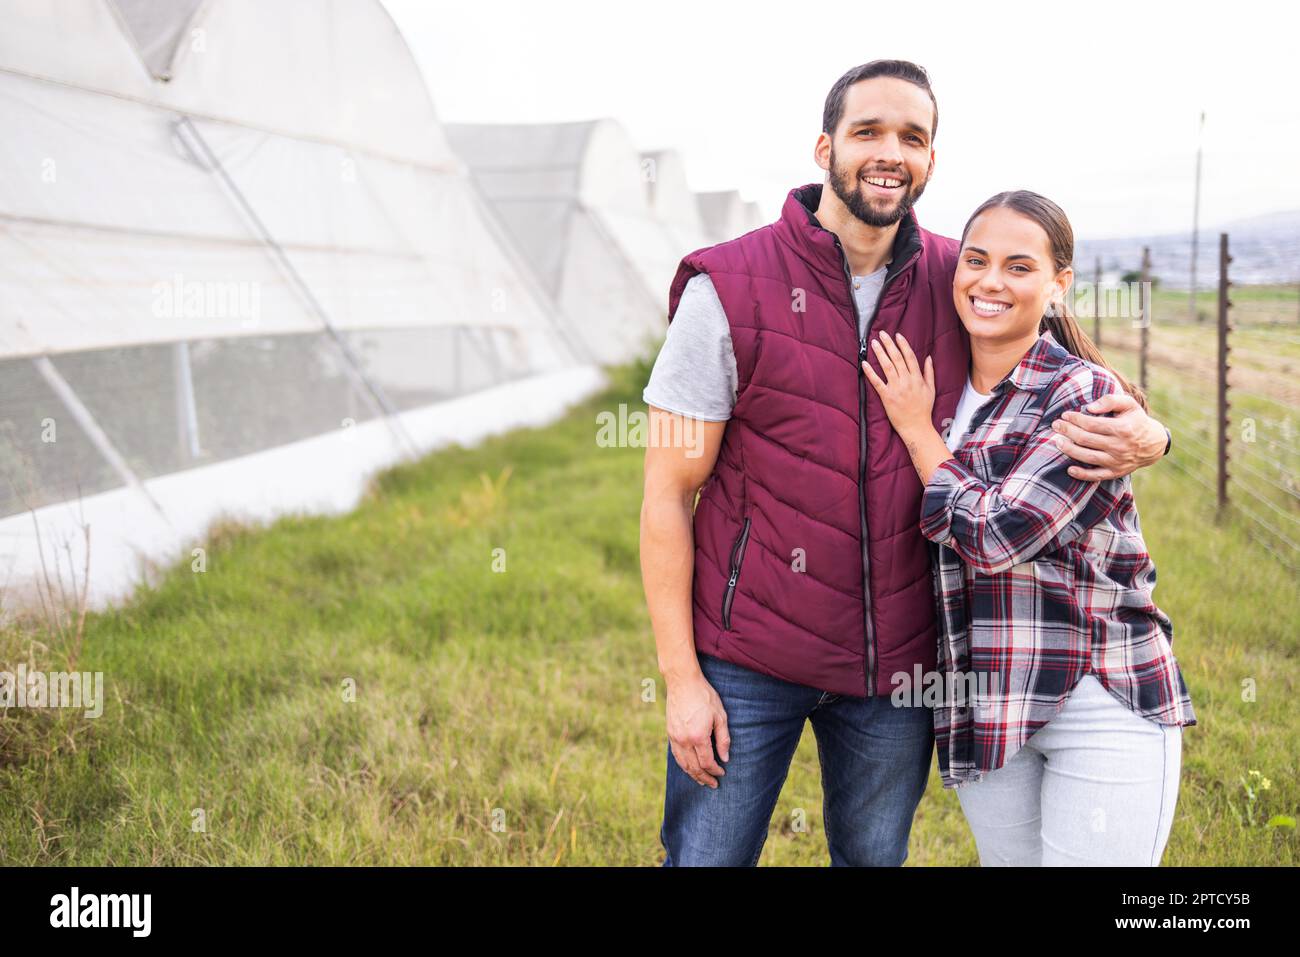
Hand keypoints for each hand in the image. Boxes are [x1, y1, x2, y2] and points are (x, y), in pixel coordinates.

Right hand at [665, 672, 729, 787]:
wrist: (682, 682)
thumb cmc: (704, 696)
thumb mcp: (720, 716)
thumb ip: (723, 739)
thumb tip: (725, 758)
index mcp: (698, 736)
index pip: (707, 762)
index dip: (715, 771)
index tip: (722, 773)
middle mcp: (684, 740)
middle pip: (694, 767)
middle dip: (704, 778)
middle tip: (714, 784)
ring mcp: (675, 737)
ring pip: (683, 764)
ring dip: (693, 775)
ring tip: (702, 781)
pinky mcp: (670, 733)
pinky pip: (676, 755)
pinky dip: (683, 765)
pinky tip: (689, 768)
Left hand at [862, 331, 935, 437]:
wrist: (916, 427)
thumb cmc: (924, 409)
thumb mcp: (931, 389)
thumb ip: (929, 372)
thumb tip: (928, 357)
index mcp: (917, 378)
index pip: (910, 357)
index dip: (903, 345)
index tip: (898, 336)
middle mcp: (907, 381)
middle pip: (897, 358)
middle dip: (889, 344)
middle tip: (882, 334)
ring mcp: (896, 389)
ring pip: (887, 367)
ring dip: (880, 353)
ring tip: (874, 343)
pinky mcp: (887, 397)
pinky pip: (877, 382)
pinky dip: (871, 372)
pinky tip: (865, 363)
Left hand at [1050, 392, 1167, 480]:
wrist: (1154, 444)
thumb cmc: (1136, 420)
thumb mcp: (1129, 405)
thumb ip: (1110, 401)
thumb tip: (1089, 408)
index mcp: (1122, 428)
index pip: (1092, 424)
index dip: (1075, 419)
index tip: (1065, 415)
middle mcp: (1119, 446)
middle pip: (1086, 439)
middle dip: (1067, 431)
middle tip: (1056, 426)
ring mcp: (1117, 461)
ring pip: (1088, 457)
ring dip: (1069, 450)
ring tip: (1057, 442)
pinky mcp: (1115, 472)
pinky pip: (1096, 476)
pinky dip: (1082, 474)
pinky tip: (1069, 469)